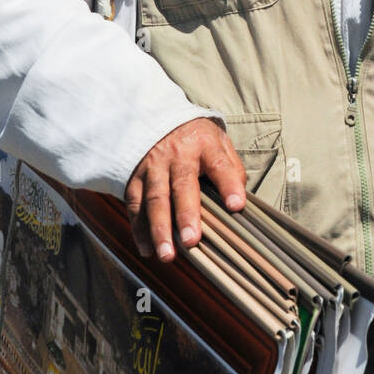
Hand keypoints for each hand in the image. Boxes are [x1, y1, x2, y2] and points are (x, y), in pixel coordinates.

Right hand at [124, 117, 245, 261]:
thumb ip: (230, 169)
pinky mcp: (135, 176)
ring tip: (167, 254)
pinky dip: (139, 228)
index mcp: (205, 144)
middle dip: (186, 214)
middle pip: (182, 185)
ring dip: (159, 229)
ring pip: (155, 198)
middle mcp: (177, 154)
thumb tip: (239, 202)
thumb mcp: (219, 143)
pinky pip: (135, 204)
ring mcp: (153, 165)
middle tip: (191, 241)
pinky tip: (147, 249)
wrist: (160, 119)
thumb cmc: (197, 139)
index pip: (219, 164)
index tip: (236, 206)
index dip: (228, 184)